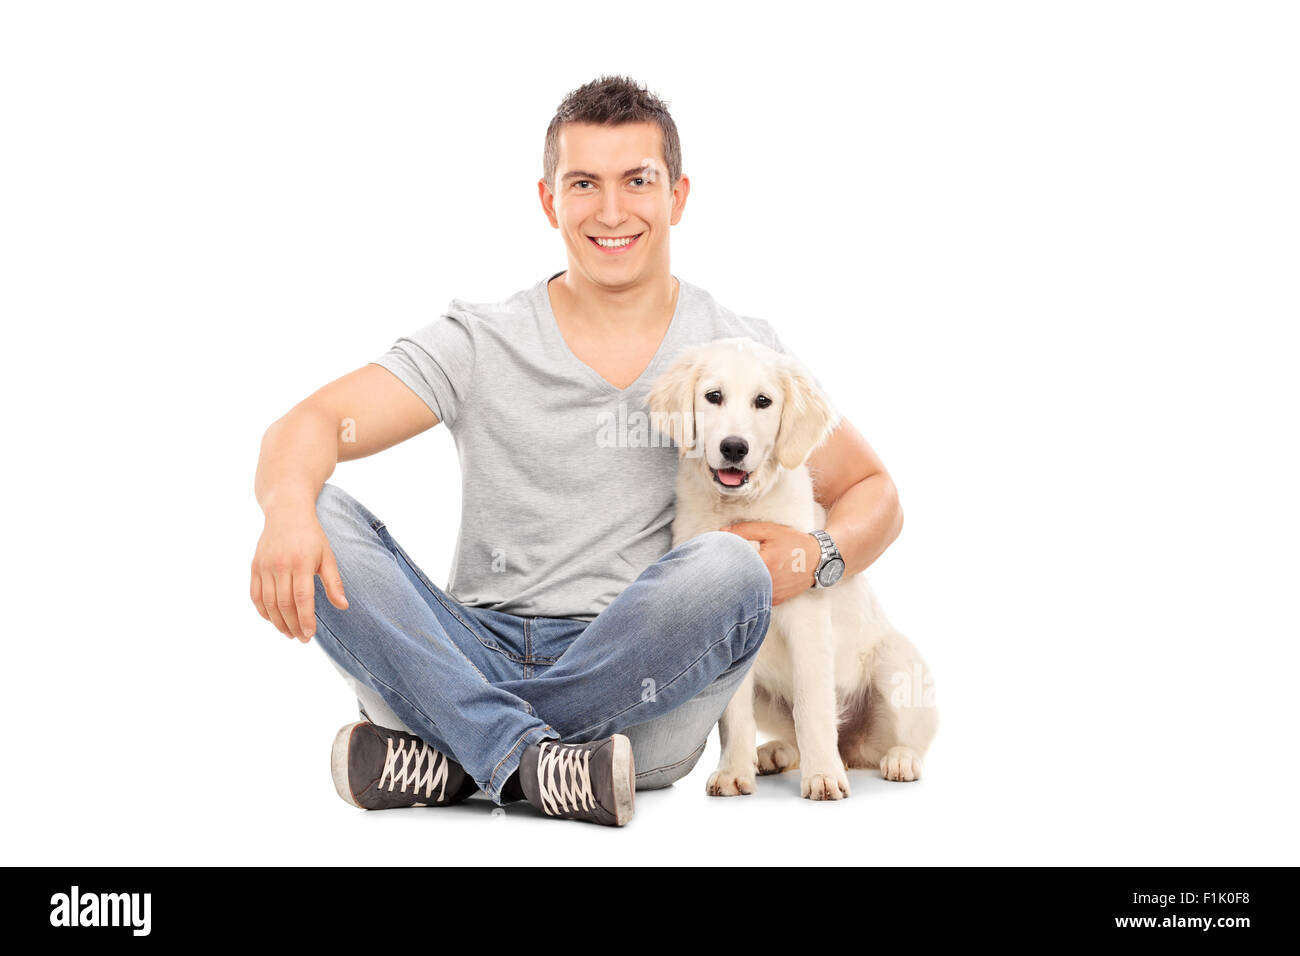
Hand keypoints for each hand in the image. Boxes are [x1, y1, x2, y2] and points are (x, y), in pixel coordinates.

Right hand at [250, 509, 347, 641]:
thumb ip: (334, 583)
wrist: (286, 513)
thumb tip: (343, 606)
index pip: (302, 598)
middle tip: (302, 639)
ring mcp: (265, 566)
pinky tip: (273, 620)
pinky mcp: (254, 567)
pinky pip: (255, 595)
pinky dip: (263, 611)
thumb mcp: (328, 556)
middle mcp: (281, 565)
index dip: (305, 619)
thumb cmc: (312, 537)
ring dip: (278, 623)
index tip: (310, 635)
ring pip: (269, 603)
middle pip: (284, 604)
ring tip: (289, 634)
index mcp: (302, 562)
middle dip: (293, 625)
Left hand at [720, 521, 818, 605]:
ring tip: (735, 572)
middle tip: (722, 563)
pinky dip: (751, 589)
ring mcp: (772, 594)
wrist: (819, 560)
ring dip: (739, 582)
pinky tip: (750, 580)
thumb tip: (721, 531)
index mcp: (765, 563)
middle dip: (728, 571)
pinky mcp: (775, 601)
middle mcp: (768, 582)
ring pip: (746, 591)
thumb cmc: (794, 542)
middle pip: (737, 580)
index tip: (719, 552)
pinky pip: (757, 597)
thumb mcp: (770, 531)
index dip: (724, 557)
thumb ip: (744, 530)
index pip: (734, 563)